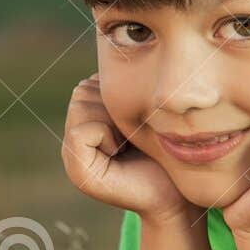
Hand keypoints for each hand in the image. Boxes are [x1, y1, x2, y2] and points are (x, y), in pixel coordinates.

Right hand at [62, 74, 192, 222]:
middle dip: (113, 105)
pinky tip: (122, 152)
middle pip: (82, 91)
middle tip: (133, 134)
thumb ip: (122, 93)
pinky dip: (107, 135)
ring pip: (81, 105)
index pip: (88, 84)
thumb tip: (116, 52)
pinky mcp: (77, 170)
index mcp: (88, 124)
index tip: (136, 124)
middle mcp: (74, 139)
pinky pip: (82, 130)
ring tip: (129, 142)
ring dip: (112, 119)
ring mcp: (72, 157)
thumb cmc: (168, 154)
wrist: (178, 196)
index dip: (116, 95)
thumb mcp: (143, 114)